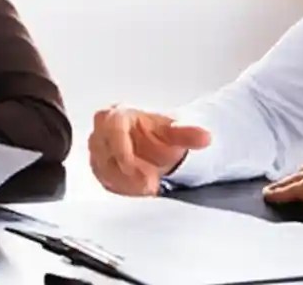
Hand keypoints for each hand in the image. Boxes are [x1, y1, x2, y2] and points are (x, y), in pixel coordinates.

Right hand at [88, 105, 211, 195]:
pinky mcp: (98, 168)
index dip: (121, 149)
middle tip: (152, 182)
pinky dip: (125, 188)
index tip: (133, 167)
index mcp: (116, 114)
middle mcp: (101, 131)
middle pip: (106, 153)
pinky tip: (141, 186)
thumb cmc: (156, 135)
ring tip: (152, 183)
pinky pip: (107, 182)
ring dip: (129, 183)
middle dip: (129, 173)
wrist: (151, 147)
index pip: (112, 128)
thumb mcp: (174, 132)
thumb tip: (206, 137)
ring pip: (105, 171)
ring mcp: (97, 151)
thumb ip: (187, 134)